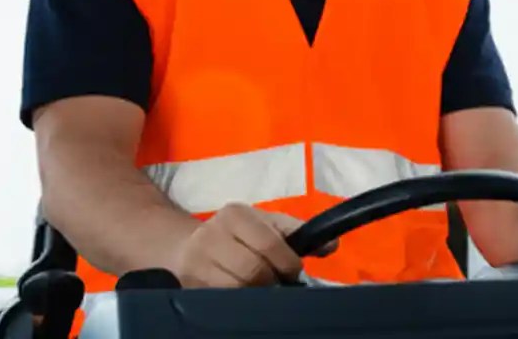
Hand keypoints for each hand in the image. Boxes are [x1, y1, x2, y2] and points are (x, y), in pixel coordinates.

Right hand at [170, 203, 335, 287]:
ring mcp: (197, 262)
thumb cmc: (235, 234)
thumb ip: (297, 232)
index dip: (287, 263)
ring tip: (261, 290)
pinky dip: (239, 301)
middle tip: (278, 283)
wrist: (185, 246)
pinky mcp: (190, 286)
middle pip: (253, 271)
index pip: (269, 244)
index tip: (293, 271)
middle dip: (272, 281)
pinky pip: (223, 300)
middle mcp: (212, 235)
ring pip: (238, 289)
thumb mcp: (265, 224)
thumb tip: (331, 244)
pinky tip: (245, 297)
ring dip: (256, 295)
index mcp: (235, 215)